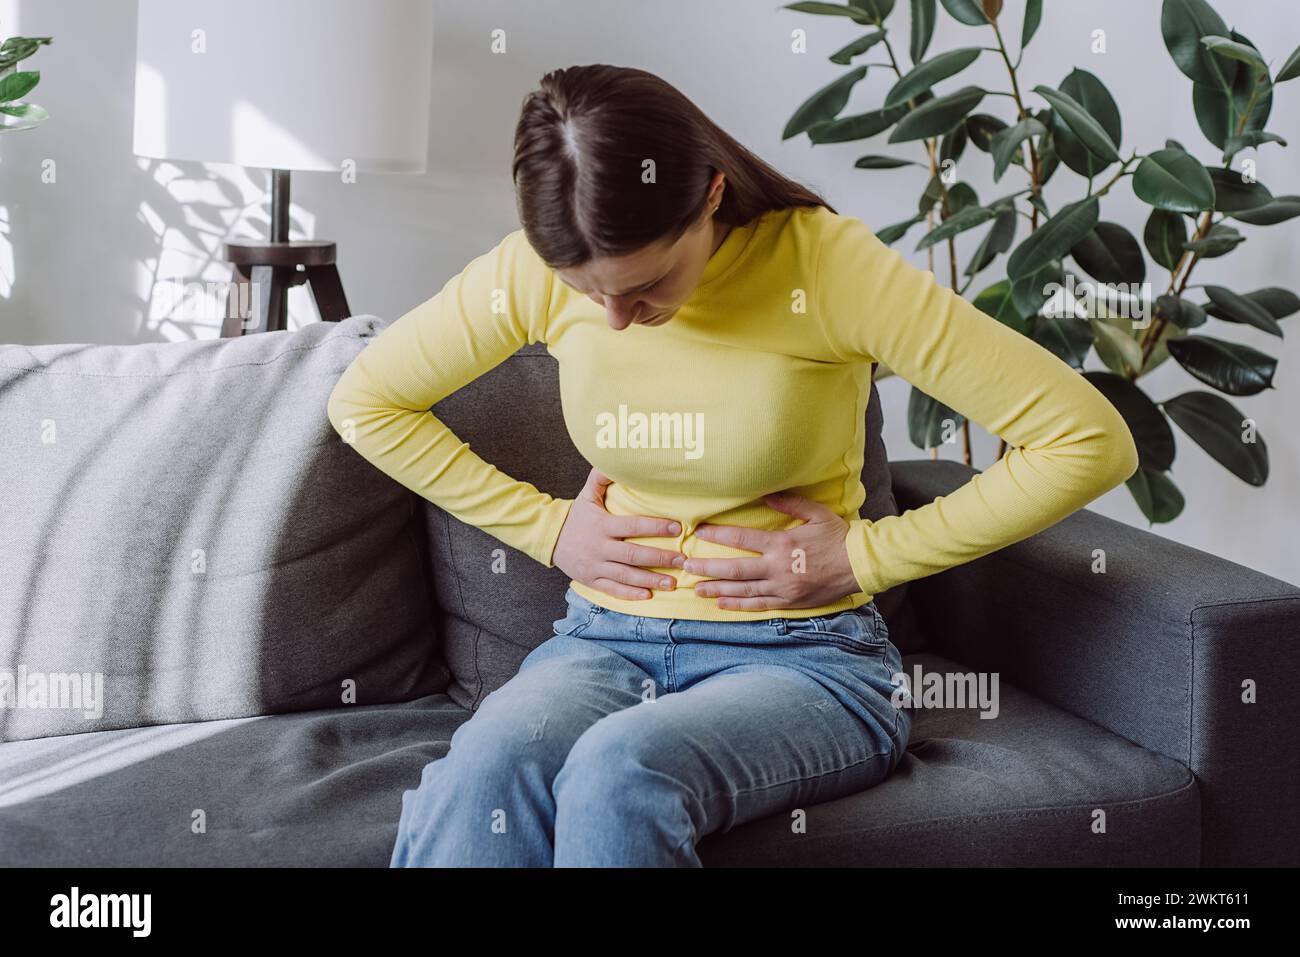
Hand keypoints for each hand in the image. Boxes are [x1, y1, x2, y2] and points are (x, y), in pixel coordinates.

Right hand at [552, 468, 686, 600]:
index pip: (633, 526)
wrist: (549, 538)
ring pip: (625, 575)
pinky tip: (648, 596)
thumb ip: (601, 478)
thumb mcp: (587, 495)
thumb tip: (612, 460)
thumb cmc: (576, 516)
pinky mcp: (590, 580)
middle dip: (659, 558)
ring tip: (672, 582)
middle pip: (633, 554)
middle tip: (682, 560)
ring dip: (650, 580)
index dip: (656, 527)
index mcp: (602, 526)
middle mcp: (599, 547)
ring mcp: (595, 566)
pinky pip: (612, 590)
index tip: (678, 528)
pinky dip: (630, 594)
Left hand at [684, 491, 860, 610]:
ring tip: (696, 589)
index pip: (742, 539)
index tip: (698, 532)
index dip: (717, 535)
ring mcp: (783, 587)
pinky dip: (739, 605)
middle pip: (735, 569)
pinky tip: (722, 604)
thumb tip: (766, 495)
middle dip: (707, 567)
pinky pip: (759, 605)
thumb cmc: (838, 536)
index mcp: (782, 542)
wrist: (860, 564)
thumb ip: (790, 503)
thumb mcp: (816, 513)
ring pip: (743, 590)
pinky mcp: (789, 601)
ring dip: (717, 589)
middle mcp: (778, 567)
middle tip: (685, 566)